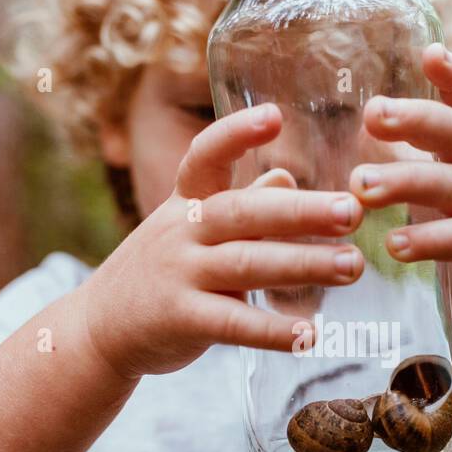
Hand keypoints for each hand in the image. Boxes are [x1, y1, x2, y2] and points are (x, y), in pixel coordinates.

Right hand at [83, 104, 364, 378]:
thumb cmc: (161, 273)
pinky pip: (233, 324)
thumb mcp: (191, 232)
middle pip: (245, 213)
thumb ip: (240, 207)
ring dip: (304, 265)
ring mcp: (179, 274)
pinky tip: (311, 334)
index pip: (206, 157)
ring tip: (353, 266)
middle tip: (352, 210)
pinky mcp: (180, 320)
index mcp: (186, 202)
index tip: (275, 116)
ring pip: (247, 265)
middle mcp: (181, 231)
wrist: (99, 329)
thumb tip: (287, 178)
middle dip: (301, 211)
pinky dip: (273, 330)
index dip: (236, 134)